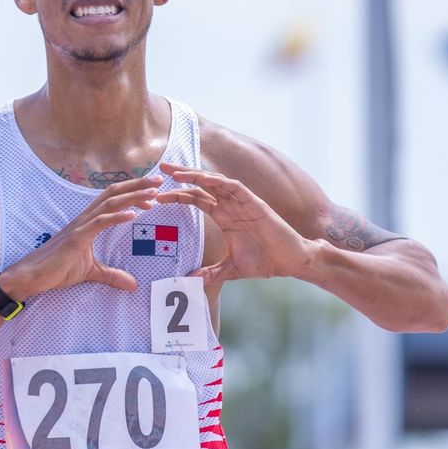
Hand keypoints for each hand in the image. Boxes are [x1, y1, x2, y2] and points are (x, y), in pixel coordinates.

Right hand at [0, 176, 162, 296]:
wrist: (33, 276)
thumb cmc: (57, 270)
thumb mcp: (91, 272)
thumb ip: (112, 275)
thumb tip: (133, 285)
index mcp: (88, 222)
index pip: (113, 200)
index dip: (132, 194)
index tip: (153, 194)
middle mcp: (85, 218)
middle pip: (114, 194)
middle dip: (137, 185)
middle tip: (158, 180)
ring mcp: (81, 226)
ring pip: (109, 204)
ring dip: (132, 196)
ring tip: (152, 192)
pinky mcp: (77, 238)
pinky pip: (99, 223)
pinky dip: (117, 217)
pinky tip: (133, 215)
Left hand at [157, 163, 312, 285]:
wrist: (289, 262)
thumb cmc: (264, 262)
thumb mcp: (230, 269)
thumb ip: (211, 272)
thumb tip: (192, 281)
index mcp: (224, 217)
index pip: (196, 200)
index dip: (178, 195)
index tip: (158, 196)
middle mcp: (231, 206)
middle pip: (202, 185)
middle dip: (182, 175)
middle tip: (161, 168)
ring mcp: (243, 203)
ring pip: (216, 182)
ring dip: (196, 175)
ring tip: (177, 172)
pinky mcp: (255, 203)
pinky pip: (235, 187)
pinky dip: (219, 181)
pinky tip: (204, 178)